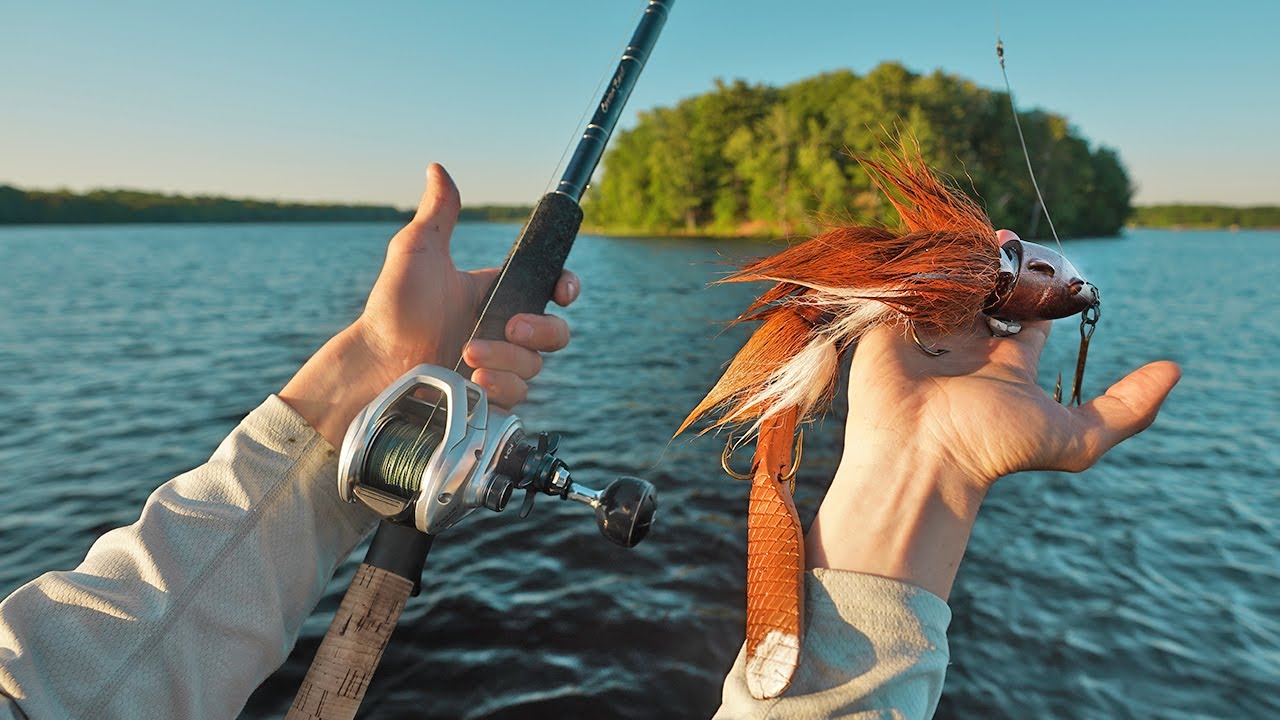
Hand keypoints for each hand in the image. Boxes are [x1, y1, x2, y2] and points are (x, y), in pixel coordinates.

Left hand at [280, 164, 577, 447]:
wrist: (376, 361)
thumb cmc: (393, 307)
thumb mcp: (417, 251)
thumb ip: (438, 213)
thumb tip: (437, 168)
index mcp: (495, 295)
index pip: (548, 288)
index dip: (565, 287)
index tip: (562, 291)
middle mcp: (503, 331)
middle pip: (556, 333)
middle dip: (542, 330)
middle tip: (510, 326)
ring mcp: (499, 366)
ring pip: (536, 366)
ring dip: (508, 359)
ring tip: (470, 353)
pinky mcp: (490, 398)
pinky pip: (519, 395)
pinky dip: (502, 386)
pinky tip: (477, 380)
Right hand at [806, 232, 1179, 597]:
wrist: (919, 455)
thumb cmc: (992, 448)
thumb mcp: (1074, 438)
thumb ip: (1126, 409)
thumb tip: (1174, 370)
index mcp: (1009, 360)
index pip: (1032, 310)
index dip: (1046, 283)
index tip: (1052, 262)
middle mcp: (971, 343)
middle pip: (992, 287)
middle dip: (1002, 263)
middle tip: (1008, 241)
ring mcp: (929, 332)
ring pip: (952, 280)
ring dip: (964, 259)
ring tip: (978, 240)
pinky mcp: (890, 324)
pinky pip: (907, 283)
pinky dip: (922, 264)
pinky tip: (940, 249)